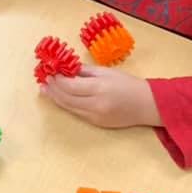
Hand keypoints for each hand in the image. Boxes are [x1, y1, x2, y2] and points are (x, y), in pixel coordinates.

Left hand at [40, 65, 161, 128]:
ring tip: (46, 90)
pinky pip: (77, 113)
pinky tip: (61, 98)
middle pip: (66, 98)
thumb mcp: (106, 72)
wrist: (147, 105)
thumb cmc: (128, 84)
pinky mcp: (96, 123)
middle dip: (52, 89)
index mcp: (98, 88)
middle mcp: (95, 105)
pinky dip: (67, 105)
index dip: (57, 80)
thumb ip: (85, 71)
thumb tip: (66, 69)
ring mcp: (95, 117)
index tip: (49, 72)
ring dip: (56, 98)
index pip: (69, 86)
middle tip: (44, 81)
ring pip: (69, 107)